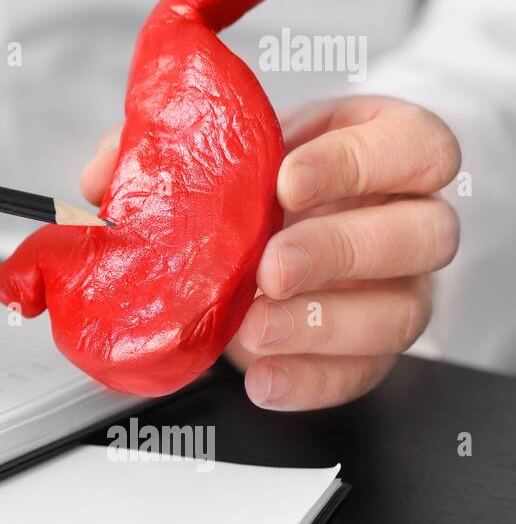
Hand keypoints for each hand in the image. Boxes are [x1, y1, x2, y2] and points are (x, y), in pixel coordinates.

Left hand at [80, 96, 460, 409]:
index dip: (358, 163)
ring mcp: (399, 287)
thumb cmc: (261, 174)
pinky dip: (308, 380)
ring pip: (400, 312)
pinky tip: (262, 377)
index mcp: (383, 149)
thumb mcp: (223, 142)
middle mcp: (406, 218)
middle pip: (420, 234)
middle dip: (340, 252)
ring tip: (254, 329)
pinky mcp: (372, 348)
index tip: (286, 182)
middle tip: (269, 268)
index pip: (415, 146)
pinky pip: (360, 372)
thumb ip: (165, 146)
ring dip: (323, 325)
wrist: (264, 227)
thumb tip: (102, 174)